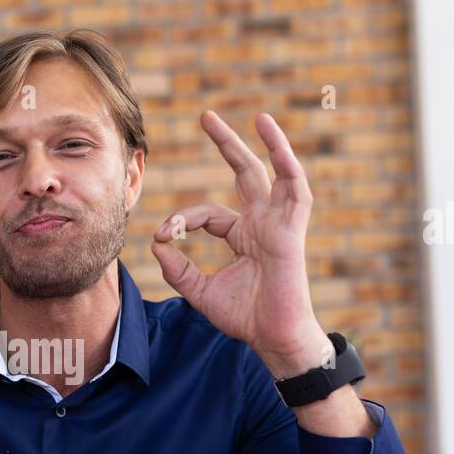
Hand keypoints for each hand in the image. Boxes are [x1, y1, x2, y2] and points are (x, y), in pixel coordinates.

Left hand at [150, 110, 330, 378]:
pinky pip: (295, 191)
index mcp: (242, 236)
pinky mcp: (291, 230)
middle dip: (227, 144)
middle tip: (206, 116)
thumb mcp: (200, 291)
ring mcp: (278, 224)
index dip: (182, 220)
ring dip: (269, 144)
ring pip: (274, 173)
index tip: (163, 235)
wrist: (273, 338)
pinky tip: (276, 142)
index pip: (207, 213)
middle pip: (245, 173)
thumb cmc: (245, 317)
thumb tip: (158, 244)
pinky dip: (287, 165)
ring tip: (258, 116)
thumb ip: (178, 270)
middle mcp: (261, 223)